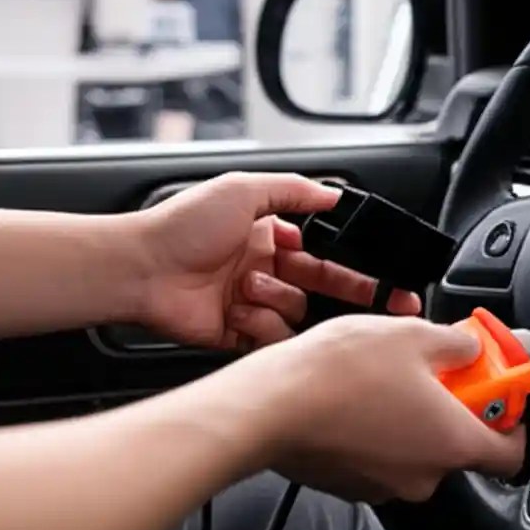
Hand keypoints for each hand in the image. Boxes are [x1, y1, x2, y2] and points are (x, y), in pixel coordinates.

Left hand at [134, 172, 420, 349]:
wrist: (138, 269)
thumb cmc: (179, 226)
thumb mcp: (241, 189)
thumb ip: (293, 190)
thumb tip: (334, 194)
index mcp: (269, 238)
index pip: (327, 254)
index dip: (359, 266)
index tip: (389, 276)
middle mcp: (265, 271)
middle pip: (325, 288)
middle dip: (358, 295)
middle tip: (391, 303)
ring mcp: (252, 304)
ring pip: (297, 313)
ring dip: (278, 300)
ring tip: (248, 288)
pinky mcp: (237, 335)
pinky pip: (272, 339)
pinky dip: (259, 326)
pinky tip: (238, 311)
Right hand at [240, 314, 526, 501]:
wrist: (268, 406)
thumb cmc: (340, 374)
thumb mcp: (415, 334)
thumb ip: (458, 343)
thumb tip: (471, 345)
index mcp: (454, 443)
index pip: (512, 453)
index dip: (513, 419)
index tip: (502, 392)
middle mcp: (424, 475)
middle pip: (460, 444)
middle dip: (454, 405)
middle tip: (440, 368)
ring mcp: (384, 484)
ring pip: (417, 447)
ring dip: (413, 413)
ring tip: (391, 373)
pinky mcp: (350, 483)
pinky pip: (381, 453)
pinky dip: (380, 427)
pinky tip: (360, 393)